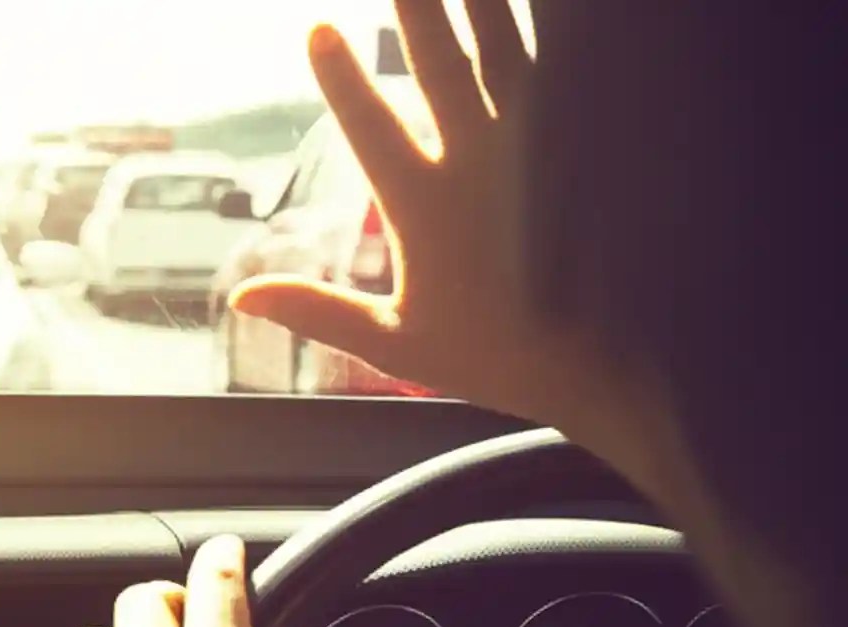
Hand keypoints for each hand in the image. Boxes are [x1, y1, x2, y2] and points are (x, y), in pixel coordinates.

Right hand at [229, 0, 675, 486]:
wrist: (608, 369)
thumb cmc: (498, 358)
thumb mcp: (397, 343)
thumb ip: (318, 310)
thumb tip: (239, 295)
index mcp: (425, 207)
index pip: (371, 129)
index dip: (342, 79)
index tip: (319, 28)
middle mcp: (479, 165)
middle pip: (442, 65)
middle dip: (418, 7)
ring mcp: (538, 150)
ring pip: (505, 53)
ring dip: (483, 4)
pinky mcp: (586, 150)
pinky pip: (566, 76)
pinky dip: (553, 39)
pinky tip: (557, 16)